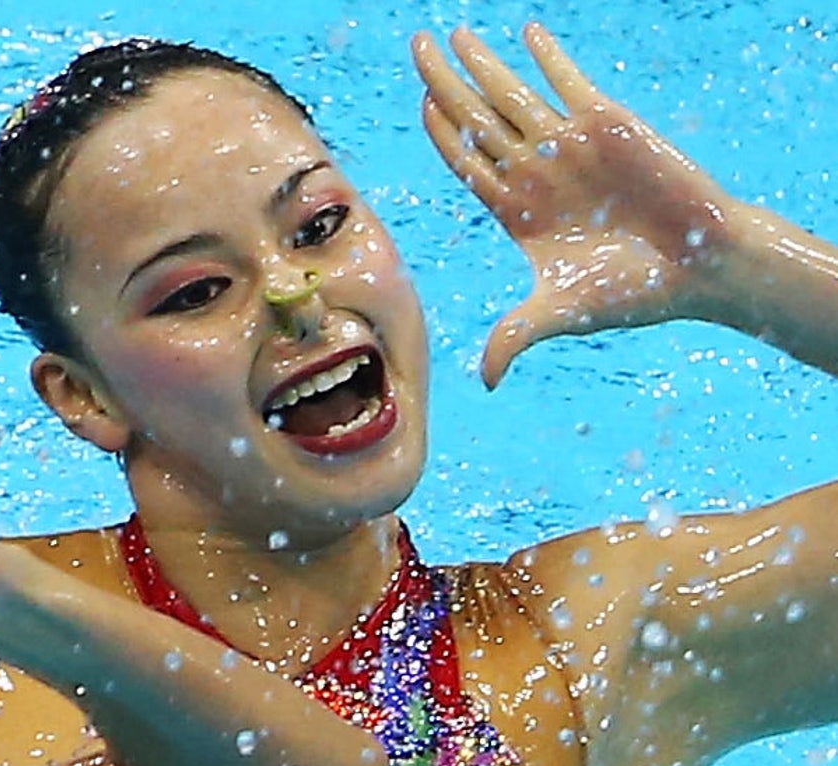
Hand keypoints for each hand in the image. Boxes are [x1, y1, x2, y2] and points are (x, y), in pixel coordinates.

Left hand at [413, 23, 731, 386]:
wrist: (698, 267)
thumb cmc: (631, 293)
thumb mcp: (561, 314)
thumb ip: (515, 336)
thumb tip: (483, 382)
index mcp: (518, 213)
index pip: (468, 164)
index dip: (442, 134)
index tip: (420, 103)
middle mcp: (537, 174)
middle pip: (478, 120)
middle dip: (445, 83)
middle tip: (417, 46)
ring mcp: (569, 147)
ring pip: (514, 96)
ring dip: (484, 64)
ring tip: (454, 34)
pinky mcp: (609, 126)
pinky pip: (569, 84)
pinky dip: (547, 59)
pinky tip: (524, 34)